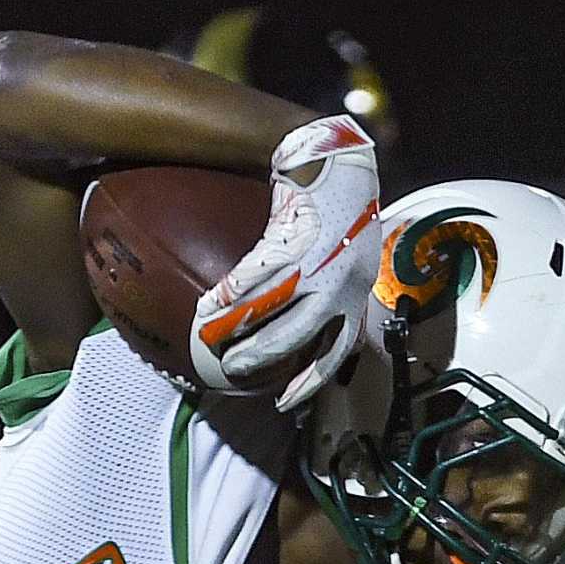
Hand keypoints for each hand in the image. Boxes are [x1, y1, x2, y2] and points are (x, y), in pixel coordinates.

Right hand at [189, 114, 380, 410]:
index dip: (310, 382)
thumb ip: (326, 287)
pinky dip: (232, 292)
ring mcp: (320, 263)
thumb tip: (295, 318)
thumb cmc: (339, 205)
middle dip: (263, 358)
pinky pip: (257, 275)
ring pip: (275, 310)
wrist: (337, 158)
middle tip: (233, 369)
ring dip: (241, 328)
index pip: (337, 350)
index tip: (285, 405)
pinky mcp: (297, 240)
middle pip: (300, 338)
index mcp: (356, 292)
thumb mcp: (346, 253)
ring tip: (212, 337)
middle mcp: (342, 284)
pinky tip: (208, 304)